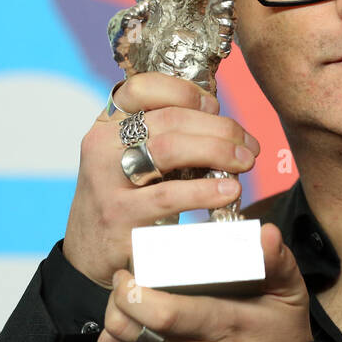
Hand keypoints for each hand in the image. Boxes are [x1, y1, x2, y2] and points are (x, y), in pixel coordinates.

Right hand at [63, 71, 260, 287]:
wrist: (92, 253)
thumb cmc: (127, 198)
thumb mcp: (133, 157)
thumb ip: (165, 135)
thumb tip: (219, 117)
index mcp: (107, 125)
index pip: (141, 88)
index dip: (185, 91)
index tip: (215, 106)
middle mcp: (101, 146)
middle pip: (169, 119)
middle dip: (219, 127)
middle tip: (249, 143)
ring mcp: (107, 181)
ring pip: (168, 149)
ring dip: (217, 151)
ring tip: (246, 161)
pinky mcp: (119, 216)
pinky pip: (168, 196)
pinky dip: (205, 191)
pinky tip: (229, 191)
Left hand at [97, 222, 313, 341]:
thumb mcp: (289, 297)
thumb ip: (276, 262)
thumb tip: (266, 233)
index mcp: (220, 325)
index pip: (158, 310)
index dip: (130, 290)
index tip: (128, 276)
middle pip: (128, 330)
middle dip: (116, 304)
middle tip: (124, 291)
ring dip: (118, 333)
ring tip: (128, 318)